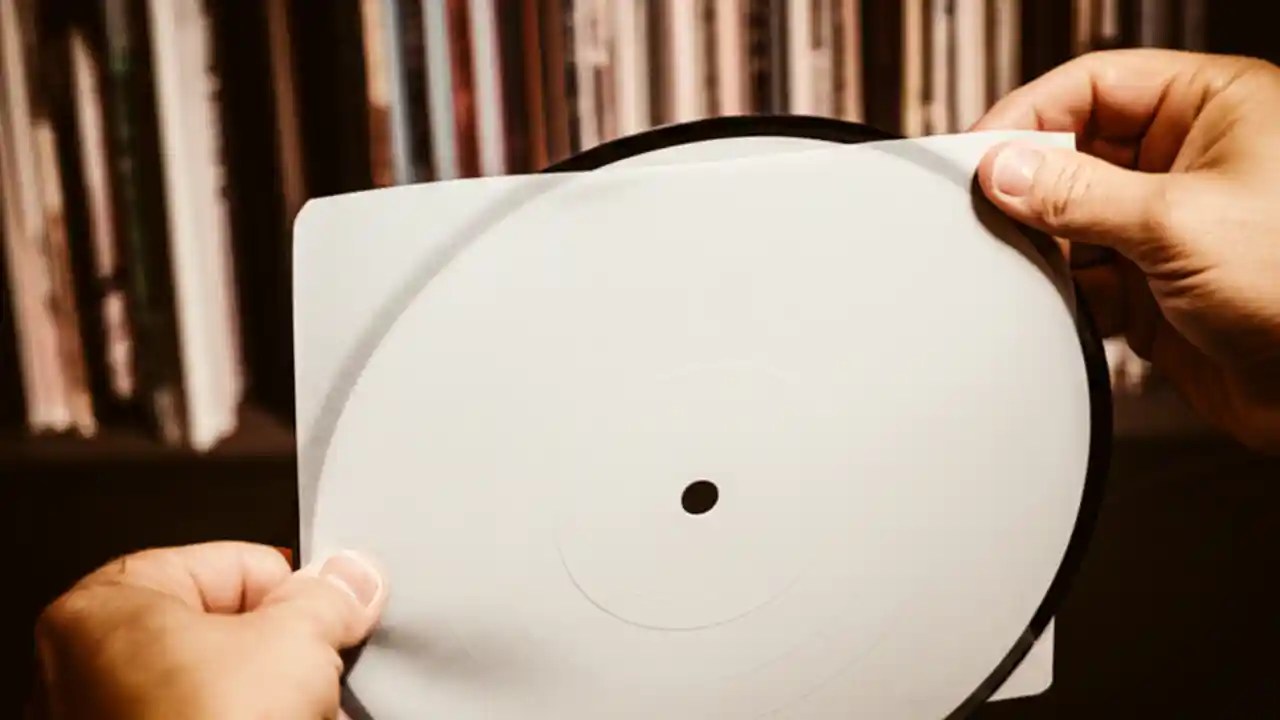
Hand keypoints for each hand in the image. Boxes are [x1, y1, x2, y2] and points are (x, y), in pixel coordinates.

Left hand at [31, 542, 386, 719]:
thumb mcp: (298, 640)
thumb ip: (328, 596)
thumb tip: (351, 579)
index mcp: (102, 611)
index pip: (228, 565)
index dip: (292, 590)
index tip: (326, 614)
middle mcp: (82, 669)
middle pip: (223, 631)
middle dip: (282, 657)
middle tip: (318, 673)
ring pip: (216, 691)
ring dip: (271, 701)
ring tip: (309, 714)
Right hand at [972, 49, 1279, 451]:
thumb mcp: (1177, 224)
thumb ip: (1077, 195)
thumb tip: (1005, 170)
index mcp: (1213, 109)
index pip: (1094, 85)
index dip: (1031, 115)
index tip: (980, 153)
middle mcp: (1189, 160)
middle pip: (1076, 151)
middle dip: (1034, 185)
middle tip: (990, 208)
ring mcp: (1168, 224)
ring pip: (1073, 217)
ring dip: (1048, 244)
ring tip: (1031, 262)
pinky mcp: (1153, 284)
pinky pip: (1084, 275)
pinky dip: (1065, 291)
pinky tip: (1066, 301)